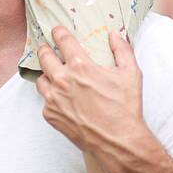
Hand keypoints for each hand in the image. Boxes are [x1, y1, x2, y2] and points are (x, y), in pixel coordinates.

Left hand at [36, 26, 147, 165]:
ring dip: (47, 74)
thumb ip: (122, 49)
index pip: (62, 40)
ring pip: (41, 79)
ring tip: (54, 75)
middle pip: (44, 56)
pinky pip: (45, 100)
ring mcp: (54, 98)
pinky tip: (62, 98)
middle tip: (48, 48)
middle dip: (46, 49)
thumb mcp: (131, 73)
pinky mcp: (50, 115)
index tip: (56, 30)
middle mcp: (62, 80)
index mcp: (80, 66)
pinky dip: (51, 97)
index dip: (58, 32)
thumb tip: (114, 34)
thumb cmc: (125, 108)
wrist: (118, 142)